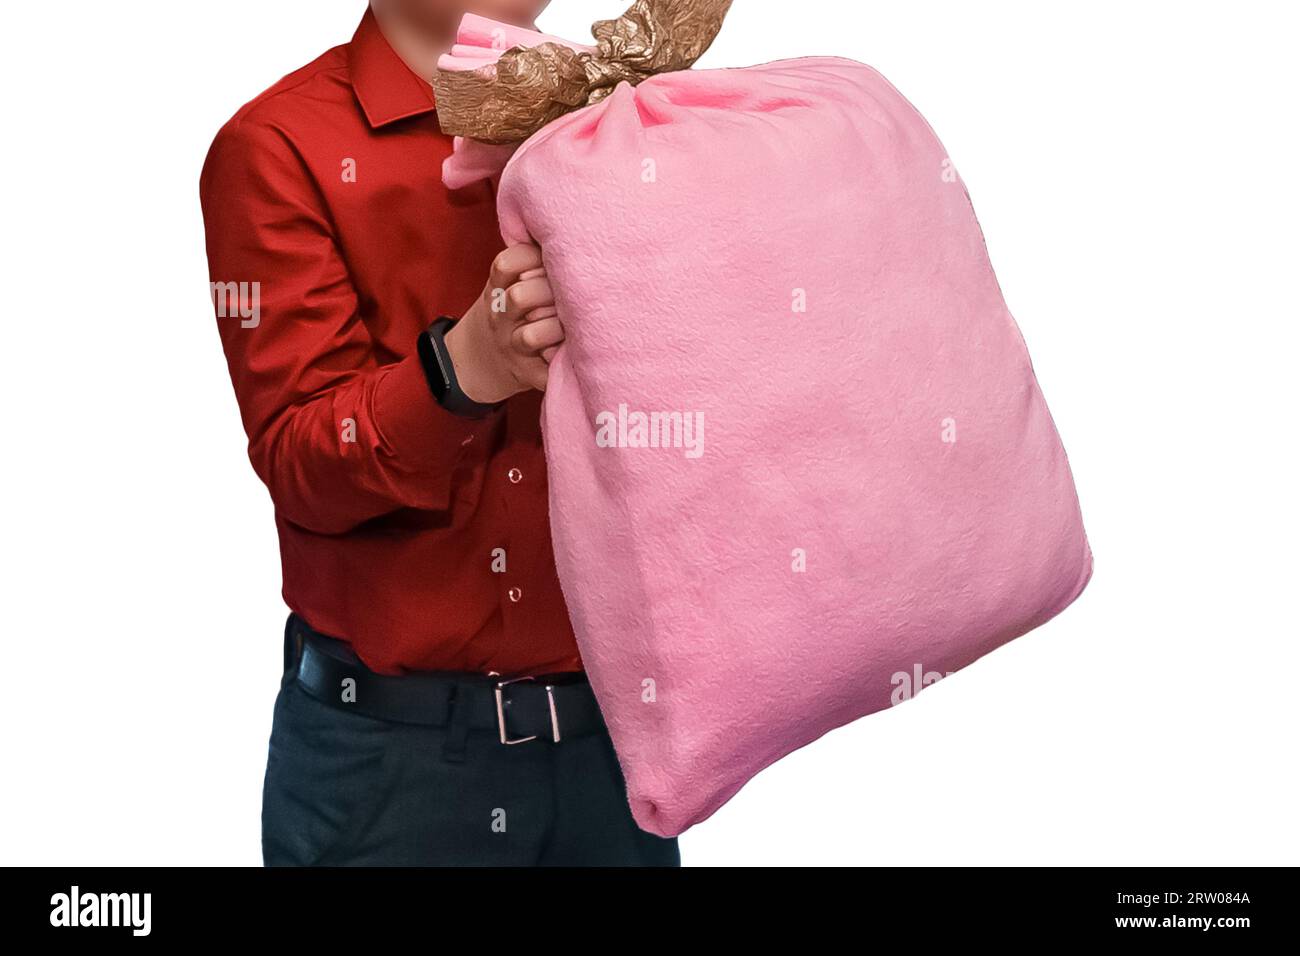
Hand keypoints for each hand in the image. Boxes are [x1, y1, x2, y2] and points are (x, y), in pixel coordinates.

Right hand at [443, 243, 564, 403]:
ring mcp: (512, 348)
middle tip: (572, 291)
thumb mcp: (503, 283)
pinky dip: (563, 361)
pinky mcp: (528, 375)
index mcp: (496, 289)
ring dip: (557, 327)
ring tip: (573, 323)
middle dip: (549, 291)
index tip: (551, 259)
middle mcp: (501, 318)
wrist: (476, 363)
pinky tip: (575, 352)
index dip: (532, 258)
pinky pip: (547, 370)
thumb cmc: (508, 312)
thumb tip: (570, 224)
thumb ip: (528, 257)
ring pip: (534, 334)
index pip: (506, 265)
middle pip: (521, 297)